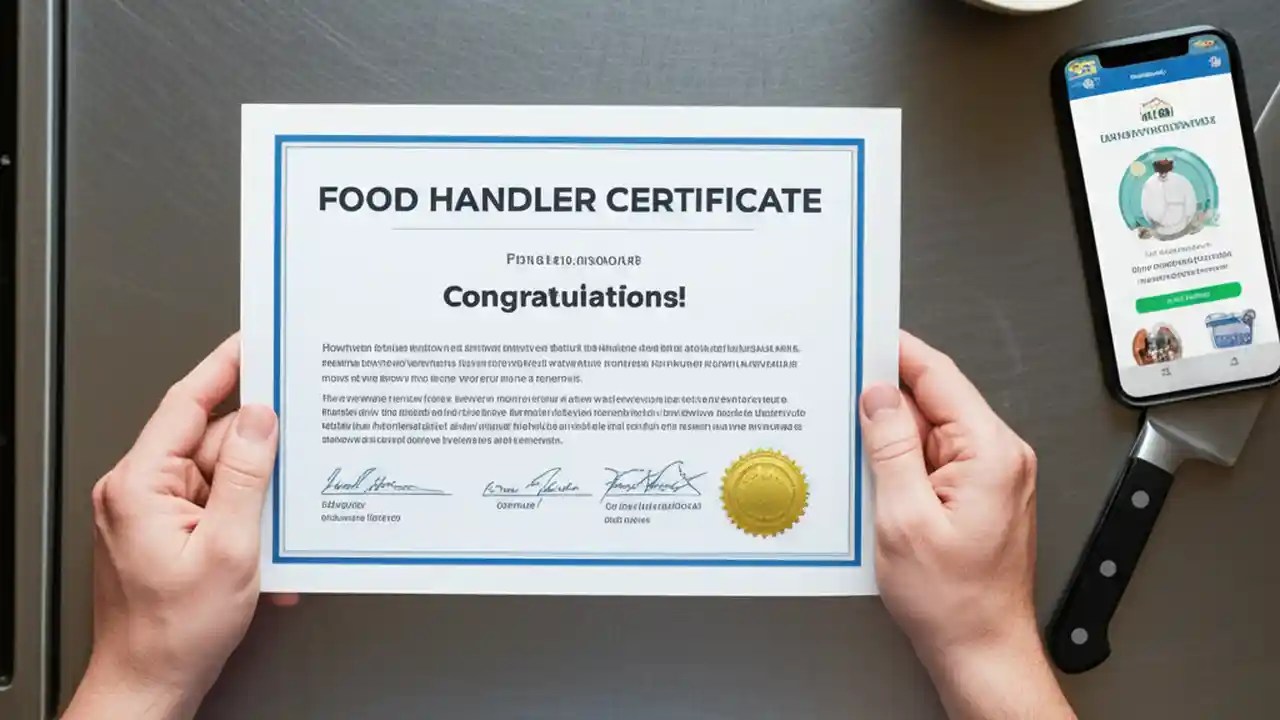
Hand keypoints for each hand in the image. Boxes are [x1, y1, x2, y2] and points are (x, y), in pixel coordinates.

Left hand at [64, 335, 279, 719]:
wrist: (150, 685)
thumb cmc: (174, 632)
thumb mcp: (229, 547)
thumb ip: (246, 474)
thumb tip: (261, 419)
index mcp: (139, 484)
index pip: (186, 403)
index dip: (225, 368)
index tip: (255, 344)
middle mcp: (137, 491)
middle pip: (210, 441)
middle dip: (259, 451)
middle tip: (300, 446)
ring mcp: (150, 512)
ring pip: (219, 475)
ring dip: (256, 497)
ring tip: (276, 526)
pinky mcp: (166, 531)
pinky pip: (214, 505)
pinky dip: (245, 521)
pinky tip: (264, 549)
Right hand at [860, 332, 1072, 719]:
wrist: (981, 650)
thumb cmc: (954, 602)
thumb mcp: (903, 519)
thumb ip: (890, 449)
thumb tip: (878, 397)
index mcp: (991, 452)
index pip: (940, 377)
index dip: (897, 353)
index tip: (865, 337)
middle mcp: (1001, 457)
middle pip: (935, 402)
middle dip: (886, 399)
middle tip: (841, 398)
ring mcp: (993, 476)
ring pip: (932, 432)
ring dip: (892, 436)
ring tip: (856, 452)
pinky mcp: (979, 495)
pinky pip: (935, 459)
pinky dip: (903, 461)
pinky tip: (877, 478)